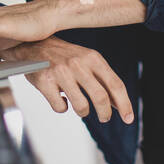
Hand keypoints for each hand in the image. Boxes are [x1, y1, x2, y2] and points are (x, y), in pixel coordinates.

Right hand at [4, 37, 134, 124]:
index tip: (129, 119)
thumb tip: (119, 104)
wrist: (34, 45)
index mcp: (93, 58)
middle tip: (104, 118)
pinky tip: (61, 99)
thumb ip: (103, 79)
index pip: (115, 84)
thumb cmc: (65, 56)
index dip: (124, 104)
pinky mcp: (45, 82)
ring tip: (80, 107)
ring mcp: (61, 73)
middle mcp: (78, 64)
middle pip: (100, 98)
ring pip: (81, 106)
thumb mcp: (87, 60)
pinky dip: (63, 108)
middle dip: (105, 114)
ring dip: (83, 112)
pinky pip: (60, 107)